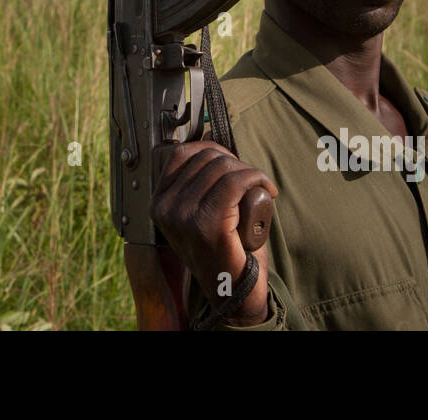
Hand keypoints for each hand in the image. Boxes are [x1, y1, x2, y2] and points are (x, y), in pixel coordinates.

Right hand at [150, 141, 277, 326]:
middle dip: (235, 162)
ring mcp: (183, 216)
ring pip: (223, 168)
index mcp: (159, 202)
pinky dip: (256, 179)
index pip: (182, 153)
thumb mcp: (203, 207)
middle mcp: (165, 208)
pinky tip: (267, 191)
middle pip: (205, 158)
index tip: (233, 164)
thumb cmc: (224, 249)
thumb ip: (202, 176)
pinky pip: (235, 183)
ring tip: (261, 188)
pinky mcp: (207, 224)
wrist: (233, 291)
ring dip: (250, 172)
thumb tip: (209, 135)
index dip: (212, 150)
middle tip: (252, 181)